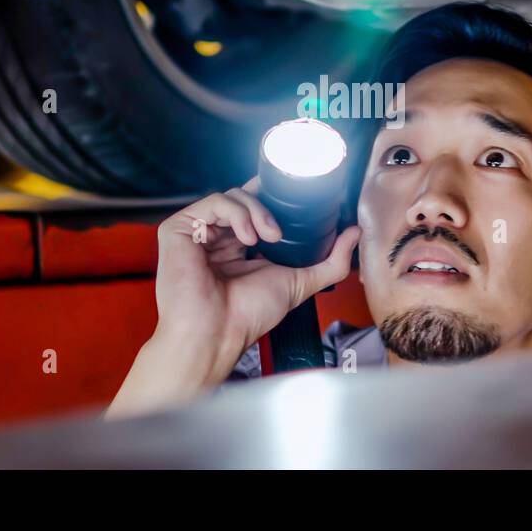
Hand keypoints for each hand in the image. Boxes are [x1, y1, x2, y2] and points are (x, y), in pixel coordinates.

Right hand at [151, 176, 360, 379]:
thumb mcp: (299, 283)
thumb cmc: (247, 316)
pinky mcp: (177, 230)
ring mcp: (196, 232)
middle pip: (244, 197)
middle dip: (268, 206)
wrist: (216, 334)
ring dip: (256, 211)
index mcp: (237, 246)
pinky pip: (212, 203)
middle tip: (280, 234)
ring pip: (231, 196)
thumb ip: (331, 260)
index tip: (296, 196)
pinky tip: (246, 237)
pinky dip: (237, 213)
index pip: (254, 206)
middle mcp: (216, 236)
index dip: (273, 196)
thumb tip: (354, 233)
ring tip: (267, 238)